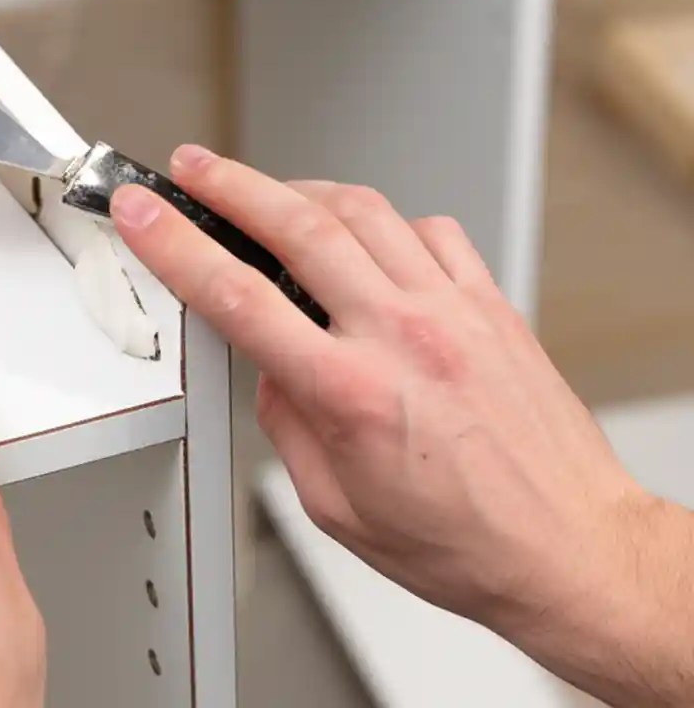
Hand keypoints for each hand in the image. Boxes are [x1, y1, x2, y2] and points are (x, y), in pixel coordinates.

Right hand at [110, 145, 693, 705]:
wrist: (567, 547)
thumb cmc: (464, 541)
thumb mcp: (336, 506)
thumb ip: (289, 427)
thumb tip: (272, 371)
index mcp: (348, 394)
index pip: (238, 296)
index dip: (177, 245)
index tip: (148, 214)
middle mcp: (401, 337)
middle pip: (296, 225)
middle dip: (229, 184)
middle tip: (195, 167)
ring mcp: (452, 312)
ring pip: (363, 211)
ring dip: (301, 188)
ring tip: (269, 189)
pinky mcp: (490, 305)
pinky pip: (430, 230)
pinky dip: (384, 220)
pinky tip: (367, 233)